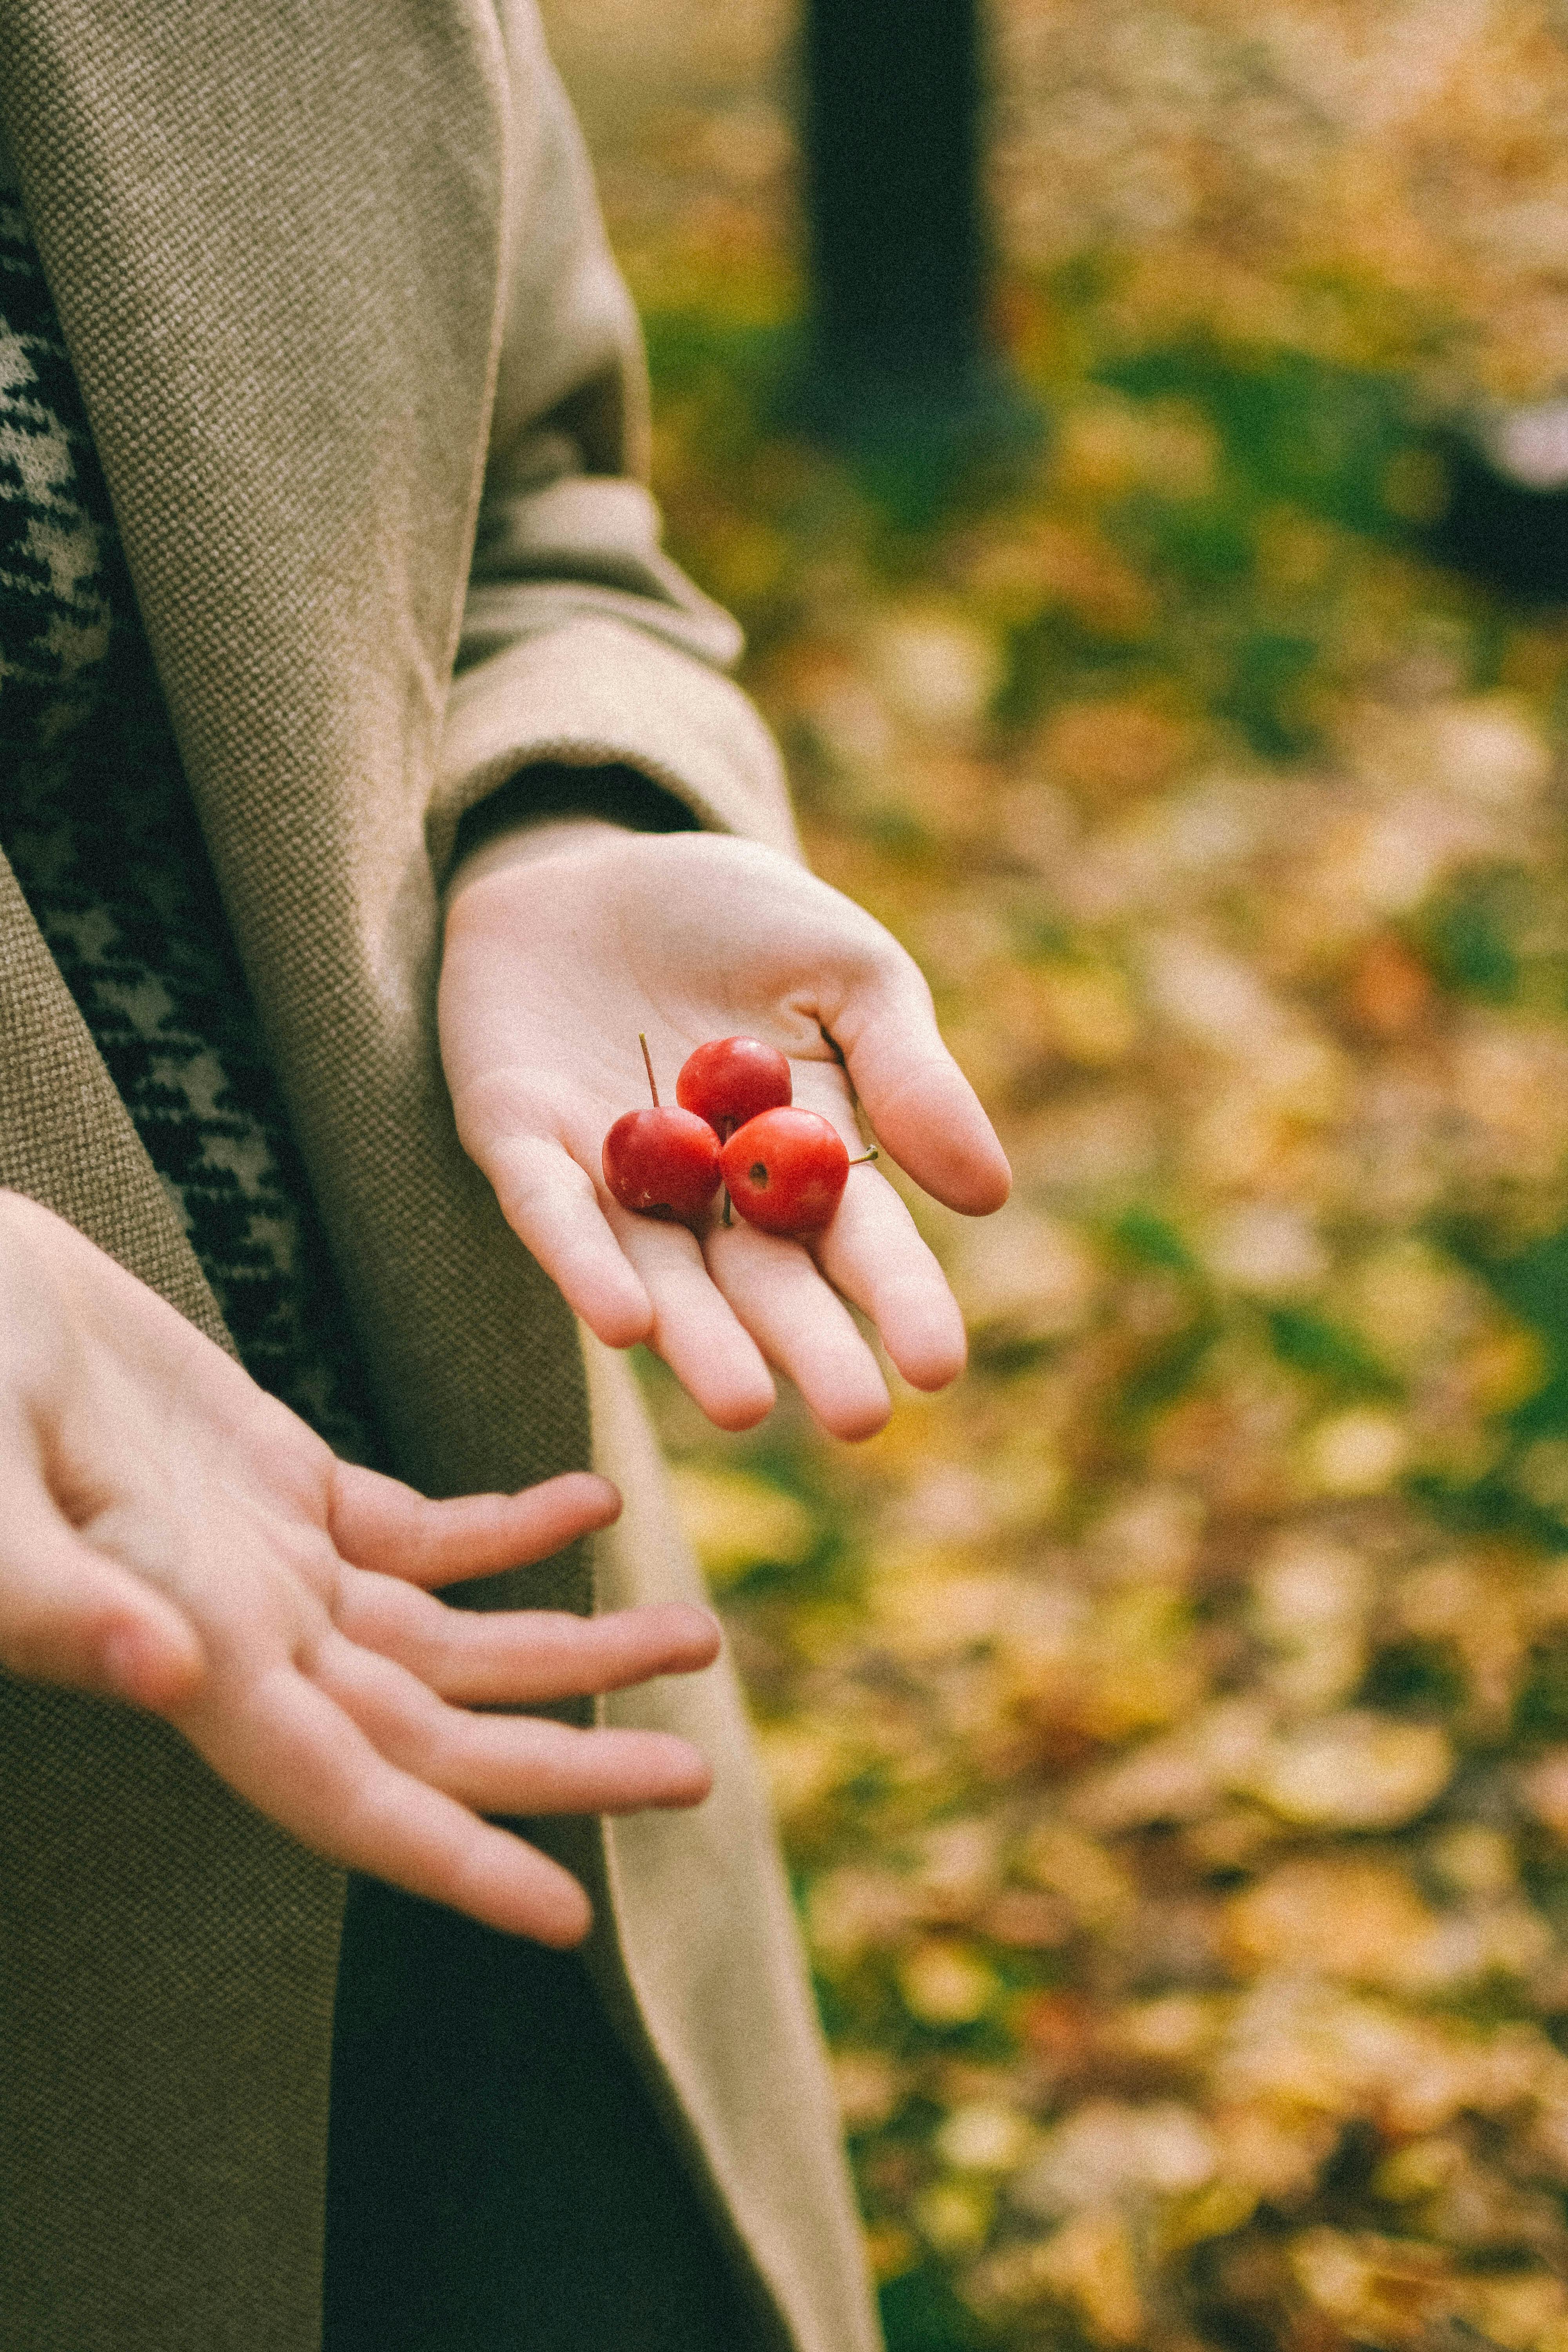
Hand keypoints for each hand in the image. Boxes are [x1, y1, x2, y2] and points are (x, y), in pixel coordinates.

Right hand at [0, 1190, 720, 1944]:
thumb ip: (61, 1596)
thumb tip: (170, 1676)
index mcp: (193, 1648)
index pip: (343, 1789)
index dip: (450, 1858)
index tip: (569, 1916)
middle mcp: (246, 1628)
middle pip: (434, 1728)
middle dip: (563, 1758)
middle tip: (698, 1772)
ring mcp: (272, 1557)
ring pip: (450, 1637)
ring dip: (569, 1643)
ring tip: (693, 1638)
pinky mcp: (280, 1481)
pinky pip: (420, 1531)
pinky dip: (510, 1528)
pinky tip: (591, 1502)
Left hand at [439, 824, 1010, 1438]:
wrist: (595, 857)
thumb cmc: (738, 915)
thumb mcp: (846, 971)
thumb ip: (908, 1075)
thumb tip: (988, 1194)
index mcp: (802, 1157)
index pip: (861, 1242)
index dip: (901, 1301)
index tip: (939, 1366)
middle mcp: (708, 1194)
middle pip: (764, 1284)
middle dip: (810, 1348)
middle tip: (858, 1420)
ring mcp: (611, 1176)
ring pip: (661, 1277)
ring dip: (700, 1342)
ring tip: (743, 1406)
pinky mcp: (516, 1140)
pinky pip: (551, 1211)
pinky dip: (585, 1262)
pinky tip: (624, 1320)